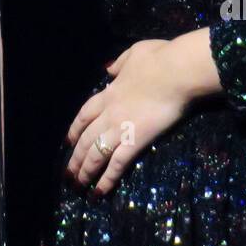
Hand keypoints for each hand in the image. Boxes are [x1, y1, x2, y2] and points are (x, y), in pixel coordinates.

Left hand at [64, 30, 219, 196]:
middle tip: (68, 174)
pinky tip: (99, 192)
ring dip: (85, 171)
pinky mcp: (135, 141)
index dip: (75, 129)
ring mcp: (120, 128)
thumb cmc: (160, 59)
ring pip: (95, 154)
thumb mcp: (133, 53)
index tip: (68, 141)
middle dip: (75, 158)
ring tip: (78, 186)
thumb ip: (119, 64)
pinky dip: (106, 180)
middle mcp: (109, 112)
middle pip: (86, 139)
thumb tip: (109, 71)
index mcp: (109, 92)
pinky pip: (116, 164)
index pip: (84, 114)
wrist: (176, 71)